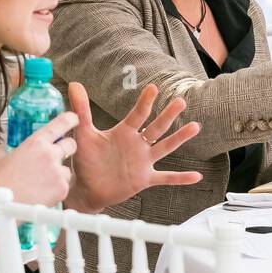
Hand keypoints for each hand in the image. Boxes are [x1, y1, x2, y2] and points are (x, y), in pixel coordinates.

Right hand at [0, 111, 78, 206]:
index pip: (61, 123)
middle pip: (72, 144)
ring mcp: (57, 172)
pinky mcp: (62, 189)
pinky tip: (42, 193)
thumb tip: (0, 148)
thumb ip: (2, 151)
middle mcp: (50, 154)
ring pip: (68, 168)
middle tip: (55, 157)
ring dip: (59, 173)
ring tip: (41, 182)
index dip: (71, 119)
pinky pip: (65, 185)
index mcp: (35, 143)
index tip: (74, 119)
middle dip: (67, 149)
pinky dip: (57, 189)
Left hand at [61, 82, 202, 213]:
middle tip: (180, 101)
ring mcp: (143, 161)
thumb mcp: (83, 134)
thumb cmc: (85, 160)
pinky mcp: (145, 179)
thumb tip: (74, 84)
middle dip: (168, 115)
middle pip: (156, 127)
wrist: (86, 188)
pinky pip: (166, 177)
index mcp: (124, 132)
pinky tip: (196, 176)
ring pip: (165, 147)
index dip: (145, 102)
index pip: (137, 114)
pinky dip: (180, 178)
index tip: (153, 88)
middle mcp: (137, 144)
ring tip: (195, 126)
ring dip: (180, 138)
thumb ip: (81, 110)